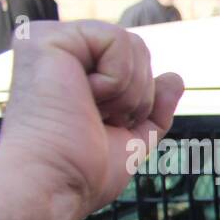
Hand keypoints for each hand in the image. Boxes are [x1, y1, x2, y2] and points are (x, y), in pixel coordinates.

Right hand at [0, 21, 183, 219]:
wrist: (55, 183)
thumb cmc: (85, 172)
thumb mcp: (132, 138)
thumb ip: (153, 108)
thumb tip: (175, 77)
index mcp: (71, 71)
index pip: (136, 64)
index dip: (139, 102)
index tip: (104, 127)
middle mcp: (56, 50)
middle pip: (139, 50)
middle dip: (137, 97)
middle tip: (99, 121)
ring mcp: (47, 41)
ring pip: (133, 44)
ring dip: (127, 93)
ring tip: (90, 112)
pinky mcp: (44, 37)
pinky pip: (119, 40)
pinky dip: (117, 81)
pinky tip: (83, 99)